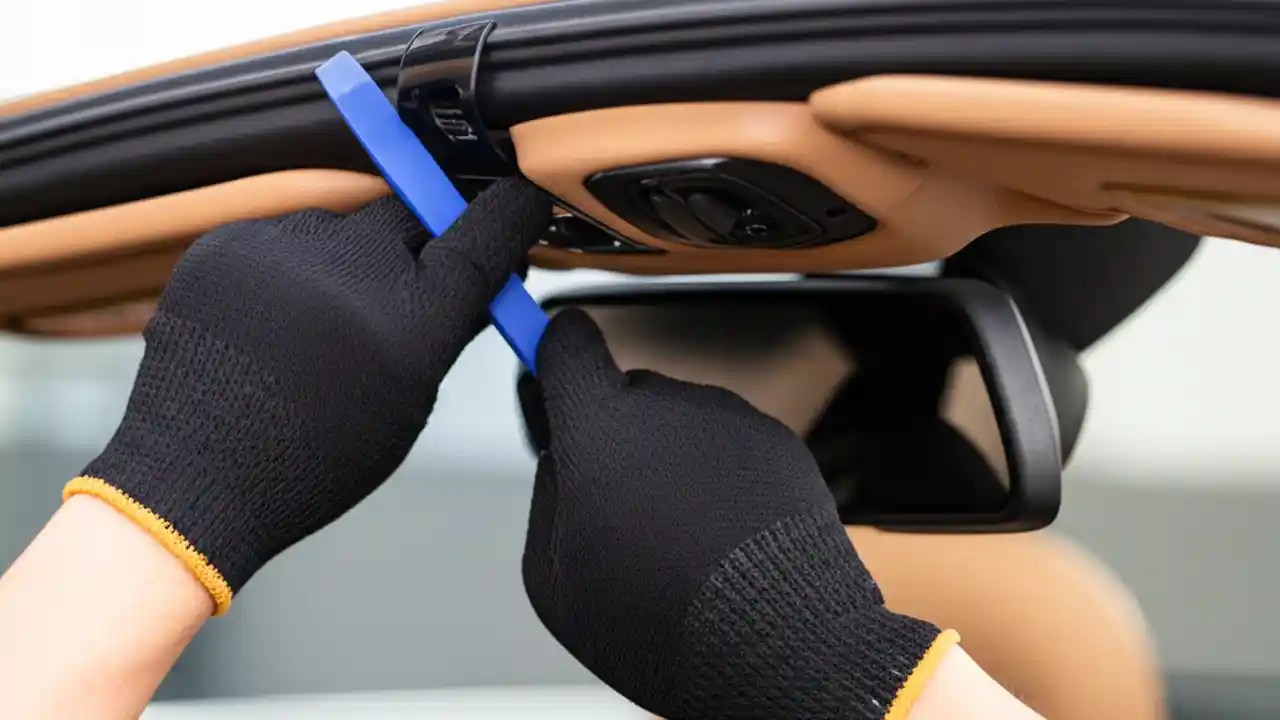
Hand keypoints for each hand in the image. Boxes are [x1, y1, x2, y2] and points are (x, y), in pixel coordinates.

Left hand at [66, 177, 547, 614]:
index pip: (485, 231)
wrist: (199, 473)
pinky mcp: (233, 241)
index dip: (510, 210)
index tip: (523, 197)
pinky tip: (273, 322)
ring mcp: (288, 244)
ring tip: (317, 327)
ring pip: (346, 227)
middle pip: (413, 216)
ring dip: (350, 260)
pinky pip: (284, 236)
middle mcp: (356, 265)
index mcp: (414, 315)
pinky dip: (290, 269)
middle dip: (419, 243)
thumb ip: (447, 333)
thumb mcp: (408, 405)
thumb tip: (483, 284)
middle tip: (404, 289)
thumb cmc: (313, 458)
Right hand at [518, 310, 954, 719]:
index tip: (552, 363)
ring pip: (682, 426)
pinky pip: (732, 449)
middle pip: (627, 396)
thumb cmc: (660, 622)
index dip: (555, 352)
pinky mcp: (781, 443)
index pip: (568, 344)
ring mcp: (732, 420)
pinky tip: (726, 540)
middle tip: (627, 515)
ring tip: (686, 544)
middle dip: (619, 440)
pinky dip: (724, 482)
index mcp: (601, 428)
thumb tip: (561, 458)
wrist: (781, 646)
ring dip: (675, 465)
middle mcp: (670, 405)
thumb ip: (549, 496)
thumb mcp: (554, 578)